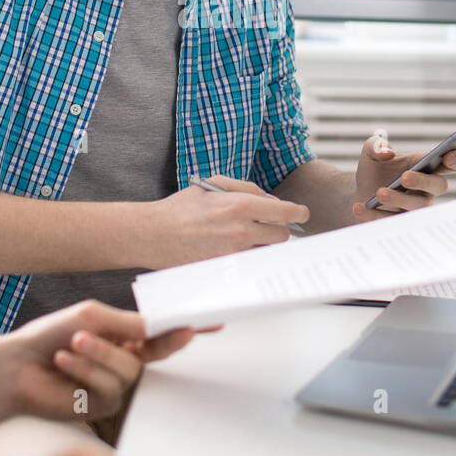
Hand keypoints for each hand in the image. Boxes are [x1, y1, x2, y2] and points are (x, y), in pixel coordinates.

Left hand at [8, 300, 194, 422]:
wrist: (15, 367)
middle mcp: (124, 359)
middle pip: (156, 352)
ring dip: (100, 353)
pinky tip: (63, 361)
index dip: (186, 328)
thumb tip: (157, 327)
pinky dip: (85, 370)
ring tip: (72, 343)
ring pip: (129, 369)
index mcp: (122, 335)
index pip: (161, 331)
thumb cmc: (49, 335)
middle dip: (168, 341)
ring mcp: (115, 384)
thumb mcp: (89, 317)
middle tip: (186, 331)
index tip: (214, 323)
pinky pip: (108, 386)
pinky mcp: (102, 405)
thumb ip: (126, 324)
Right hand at [146, 175, 309, 268]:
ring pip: (265, 251)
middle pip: (280, 236)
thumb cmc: (180, 208)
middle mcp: (241, 232)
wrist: (154, 235)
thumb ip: (245, 188)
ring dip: (260, 244)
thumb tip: (268, 199)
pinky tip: (228, 250)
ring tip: (240, 237)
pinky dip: (244, 257)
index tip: (301, 214)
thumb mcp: (213, 185)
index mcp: (240, 206)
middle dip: (278, 230)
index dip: (298, 213)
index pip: (284, 212)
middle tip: (267, 226)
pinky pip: (247, 264)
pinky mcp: (226, 270)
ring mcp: (235, 254)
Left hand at [352, 136, 455, 218]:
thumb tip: (386, 152)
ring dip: (399, 199)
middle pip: (439, 186)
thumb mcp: (371, 151)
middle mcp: (428, 189)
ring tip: (379, 193)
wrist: (357, 191)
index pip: (452, 163)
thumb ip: (376, 145)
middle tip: (405, 177)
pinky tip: (359, 207)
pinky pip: (394, 221)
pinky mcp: (401, 223)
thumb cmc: (374, 168)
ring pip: (418, 207)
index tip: (450, 156)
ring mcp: (417, 208)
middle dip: (424, 181)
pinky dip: (375, 215)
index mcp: (427, 166)